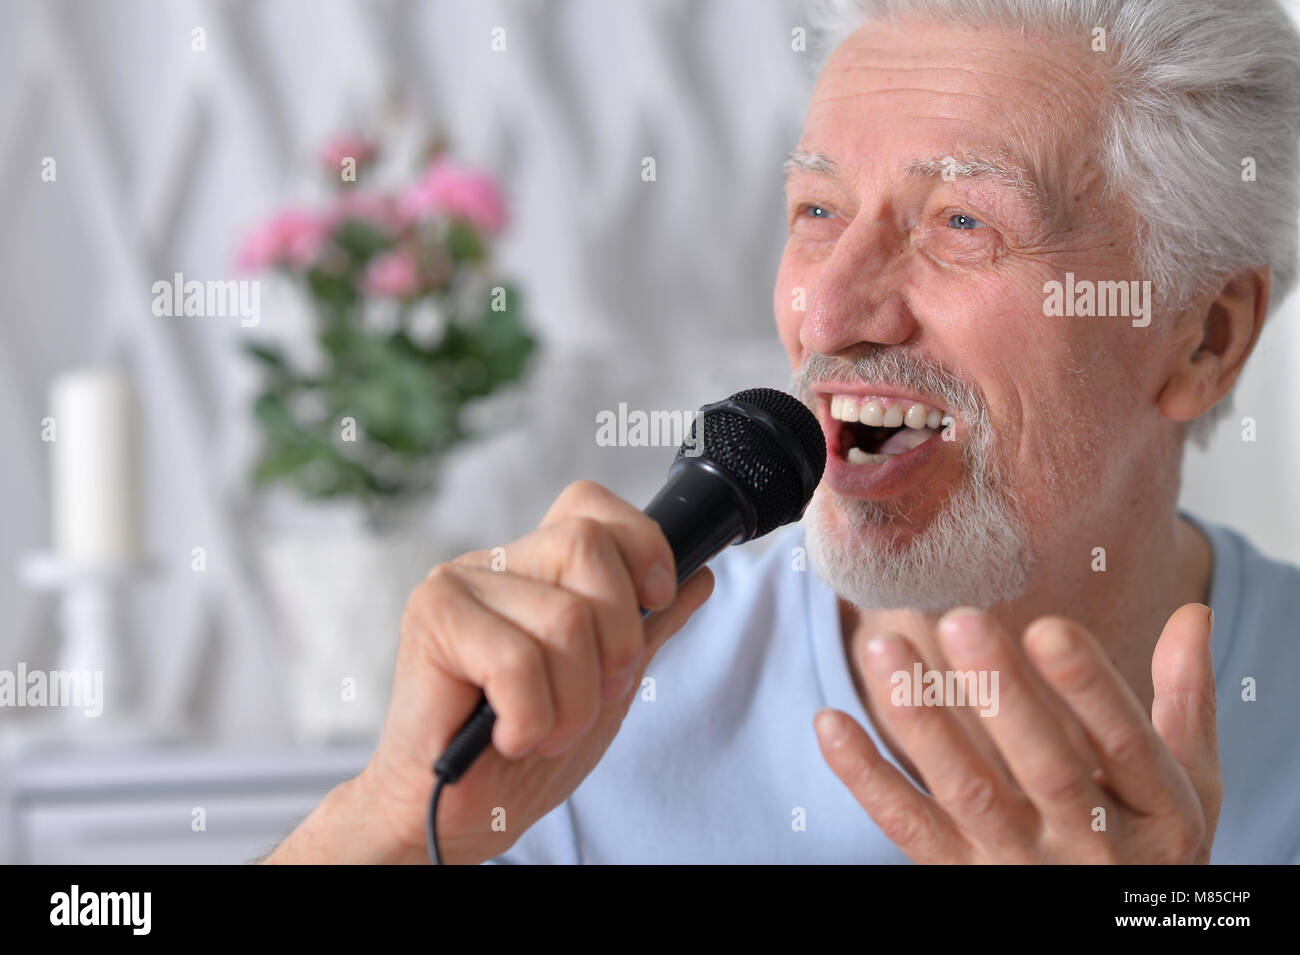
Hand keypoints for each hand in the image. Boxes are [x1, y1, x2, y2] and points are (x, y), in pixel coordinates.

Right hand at [342, 481, 712, 864]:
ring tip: (544, 730)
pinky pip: (518, 660)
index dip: (639, 542)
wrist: (458, 813)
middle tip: (592, 694)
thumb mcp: (606, 686)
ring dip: (573, 702)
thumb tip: (700, 576)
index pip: (591, 505)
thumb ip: (648, 628)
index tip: (657, 598)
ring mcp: (458, 584)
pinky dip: (531, 718)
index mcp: (536, 568)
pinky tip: (509, 737)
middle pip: (588, 546)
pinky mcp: (430, 619)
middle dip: (615, 639)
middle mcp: (496, 563)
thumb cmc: (522, 751)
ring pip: (565, 617)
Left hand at [814, 604, 1220, 862]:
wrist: (1125, 929)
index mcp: (1155, 812)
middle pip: (1045, 769)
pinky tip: (830, 721)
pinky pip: (908, 828)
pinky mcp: (961, 875)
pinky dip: (865, 777)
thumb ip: (1184, 699)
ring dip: (923, 723)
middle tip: (960, 620)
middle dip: (1001, 694)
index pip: (1126, 746)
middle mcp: (1088, 844)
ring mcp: (1018, 864)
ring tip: (885, 651)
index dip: (1090, 687)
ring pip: (969, 794)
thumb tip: (1191, 613)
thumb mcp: (1187, 782)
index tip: (1048, 626)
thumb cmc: (1149, 839)